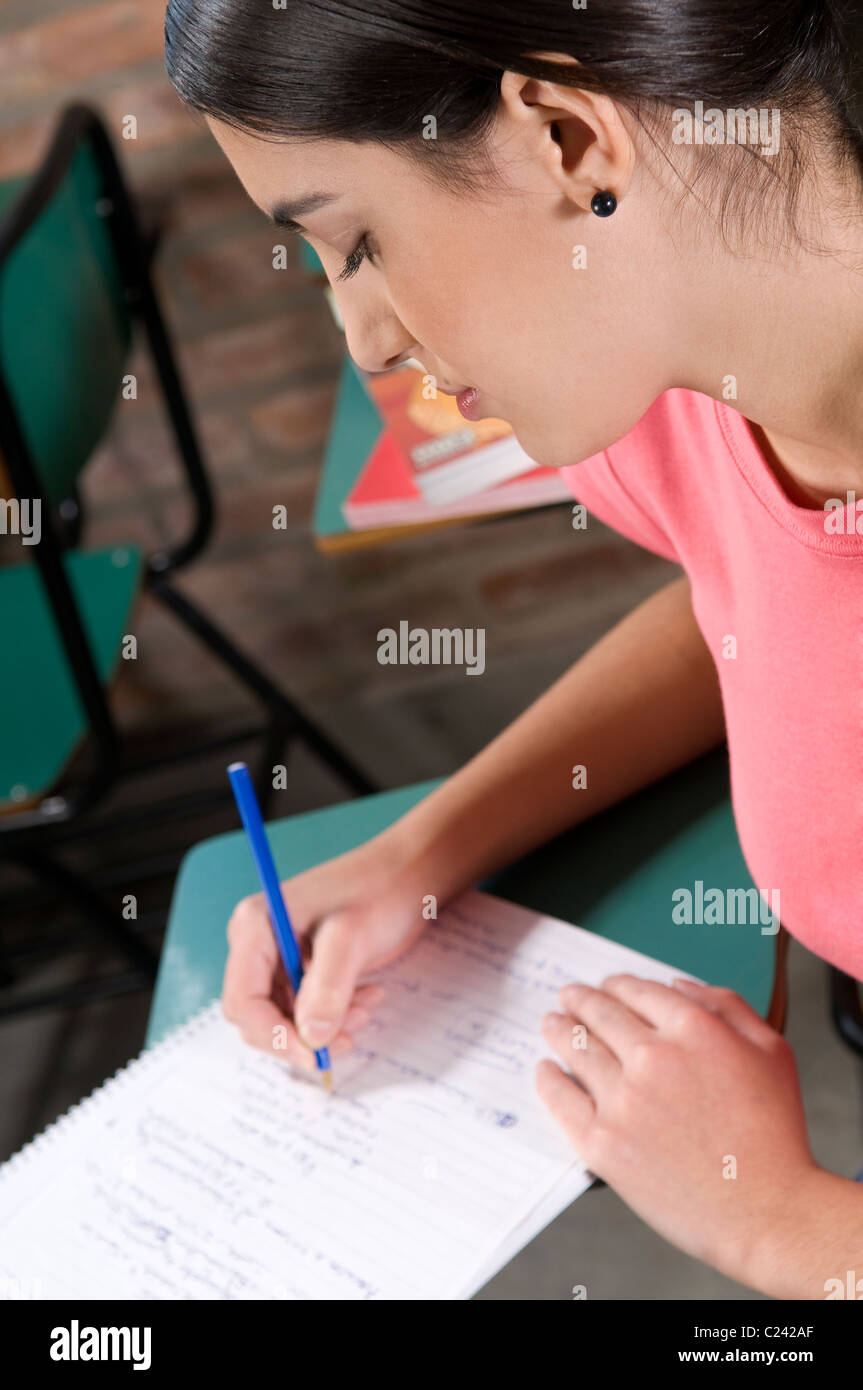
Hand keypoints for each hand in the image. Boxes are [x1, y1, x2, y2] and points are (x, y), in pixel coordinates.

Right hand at [221, 823, 436, 1072]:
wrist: (408, 873)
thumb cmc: (380, 890)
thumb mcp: (353, 937)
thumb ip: (328, 988)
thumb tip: (310, 1038)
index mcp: (255, 926)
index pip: (242, 1001)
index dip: (274, 1034)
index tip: (314, 1054)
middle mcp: (258, 942)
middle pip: (258, 1016)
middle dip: (303, 1033)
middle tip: (349, 1035)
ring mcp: (278, 956)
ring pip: (285, 1018)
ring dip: (325, 1026)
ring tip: (367, 1005)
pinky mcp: (300, 967)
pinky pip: (305, 1009)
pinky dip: (335, 1014)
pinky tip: (367, 997)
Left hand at [536, 975, 819, 1285]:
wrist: (766, 1211)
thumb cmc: (775, 1134)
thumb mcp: (771, 1050)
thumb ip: (726, 1005)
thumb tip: (677, 984)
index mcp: (693, 1029)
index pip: (638, 991)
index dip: (616, 985)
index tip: (607, 986)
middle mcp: (653, 1057)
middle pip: (600, 1014)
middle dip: (579, 1000)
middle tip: (568, 997)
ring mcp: (623, 1100)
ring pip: (576, 1049)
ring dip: (559, 1030)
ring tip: (551, 1024)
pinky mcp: (603, 1142)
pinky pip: (561, 1099)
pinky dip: (548, 1079)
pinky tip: (545, 1071)